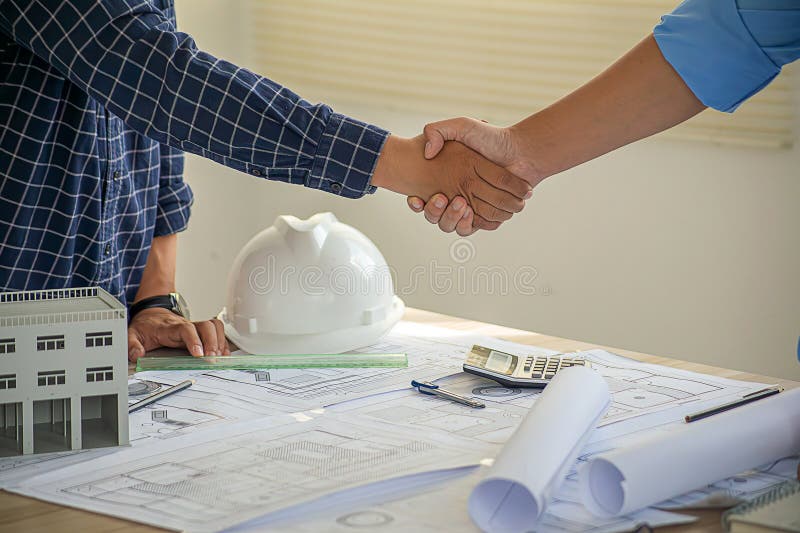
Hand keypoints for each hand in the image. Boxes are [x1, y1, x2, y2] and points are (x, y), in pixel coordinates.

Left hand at [127, 308, 229, 361]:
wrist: (152, 313)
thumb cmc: (146, 325)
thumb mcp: (132, 333)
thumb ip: (131, 344)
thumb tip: (136, 354)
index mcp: (170, 327)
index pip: (186, 329)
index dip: (194, 341)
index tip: (199, 354)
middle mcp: (185, 325)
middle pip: (206, 326)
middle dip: (213, 342)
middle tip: (212, 358)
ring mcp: (194, 327)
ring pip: (214, 326)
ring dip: (220, 341)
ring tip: (219, 357)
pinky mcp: (200, 331)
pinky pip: (216, 331)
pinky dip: (223, 342)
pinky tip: (223, 353)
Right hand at [405, 118, 540, 233]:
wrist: (520, 151)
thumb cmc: (492, 137)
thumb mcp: (462, 126)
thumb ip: (438, 131)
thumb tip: (427, 154)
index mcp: (447, 179)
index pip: (423, 198)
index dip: (416, 203)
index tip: (416, 198)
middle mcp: (456, 195)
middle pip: (435, 216)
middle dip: (434, 211)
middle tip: (442, 198)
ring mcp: (471, 208)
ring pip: (450, 225)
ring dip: (451, 218)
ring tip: (459, 204)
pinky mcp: (485, 217)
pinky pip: (470, 228)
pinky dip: (468, 223)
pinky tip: (469, 212)